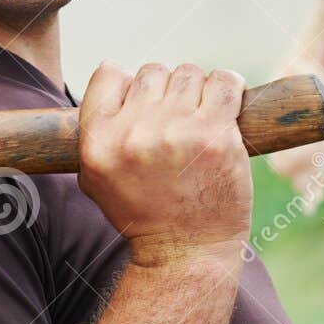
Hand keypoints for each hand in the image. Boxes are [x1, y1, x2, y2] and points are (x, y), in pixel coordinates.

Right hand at [77, 62, 252, 268]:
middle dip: (166, 92)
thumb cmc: (143, 213)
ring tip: (201, 121)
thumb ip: (95, 130)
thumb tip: (114, 74)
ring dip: (198, 92)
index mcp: (99, 142)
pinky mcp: (216, 135)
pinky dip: (229, 86)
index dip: (128, 85)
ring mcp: (176, 131)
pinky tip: (228, 104)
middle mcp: (134, 133)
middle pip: (152, 72)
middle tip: (177, 123)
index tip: (144, 105)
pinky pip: (225, 81)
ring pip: (188, 73)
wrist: (186, 251)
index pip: (109, 73)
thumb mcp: (95, 179)